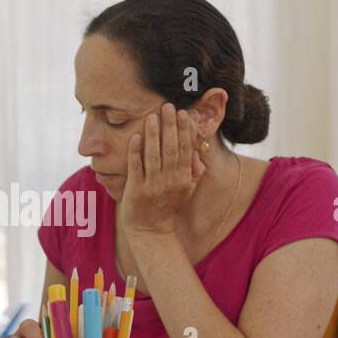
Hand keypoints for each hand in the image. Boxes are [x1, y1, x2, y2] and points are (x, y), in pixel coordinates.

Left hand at [120, 103, 205, 237]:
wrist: (150, 231)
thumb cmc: (167, 207)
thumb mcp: (186, 191)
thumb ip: (193, 172)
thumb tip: (200, 151)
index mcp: (184, 179)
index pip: (186, 150)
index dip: (185, 131)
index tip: (183, 114)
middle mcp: (170, 181)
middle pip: (172, 149)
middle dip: (170, 126)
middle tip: (168, 107)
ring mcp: (153, 186)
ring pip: (154, 155)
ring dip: (153, 134)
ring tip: (152, 116)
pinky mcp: (136, 190)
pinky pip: (136, 166)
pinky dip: (136, 151)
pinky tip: (136, 136)